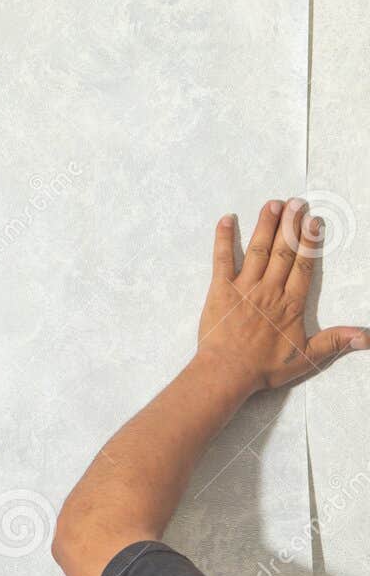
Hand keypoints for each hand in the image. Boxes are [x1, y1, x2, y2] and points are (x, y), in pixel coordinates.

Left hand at [196, 197, 368, 394]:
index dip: (309, 242)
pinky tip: (226, 219)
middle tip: (296, 202)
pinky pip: (221, 260)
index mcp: (291, 304)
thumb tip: (367, 338)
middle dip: (290, 225)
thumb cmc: (264, 368)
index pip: (303, 266)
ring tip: (273, 204)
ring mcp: (244, 288)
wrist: (227, 373)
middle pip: (283, 251)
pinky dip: (223, 239)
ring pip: (258, 250)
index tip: (314, 221)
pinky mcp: (219, 290)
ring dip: (266, 226)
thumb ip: (335, 342)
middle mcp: (269, 290)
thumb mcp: (306, 358)